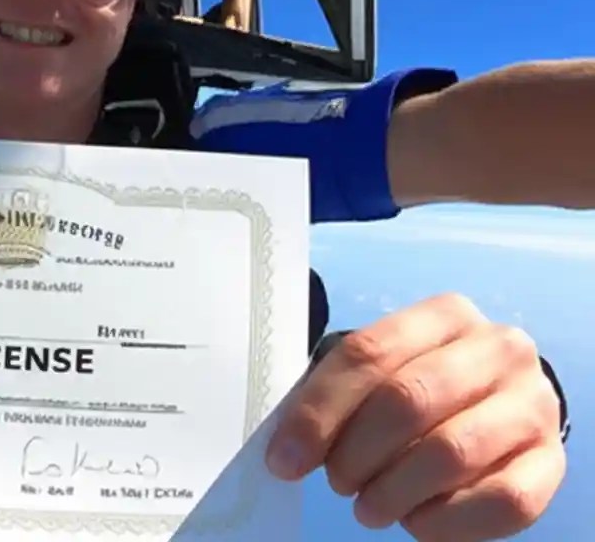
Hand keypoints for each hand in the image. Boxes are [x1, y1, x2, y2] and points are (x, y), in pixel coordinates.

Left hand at [267, 293, 564, 540]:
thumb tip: (287, 450)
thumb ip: (332, 396)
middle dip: (355, 452)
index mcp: (446, 315)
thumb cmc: (416, 389)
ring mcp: (532, 405)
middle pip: (408, 399)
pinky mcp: (550, 463)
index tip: (285, 458)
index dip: (318, 410)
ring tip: (370, 505)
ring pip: (450, 452)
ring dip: (393, 490)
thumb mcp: (376, 375)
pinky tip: (415, 519)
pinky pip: (497, 501)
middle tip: (336, 481)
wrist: (493, 410)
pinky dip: (442, 521)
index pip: (368, 353)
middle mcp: (498, 349)